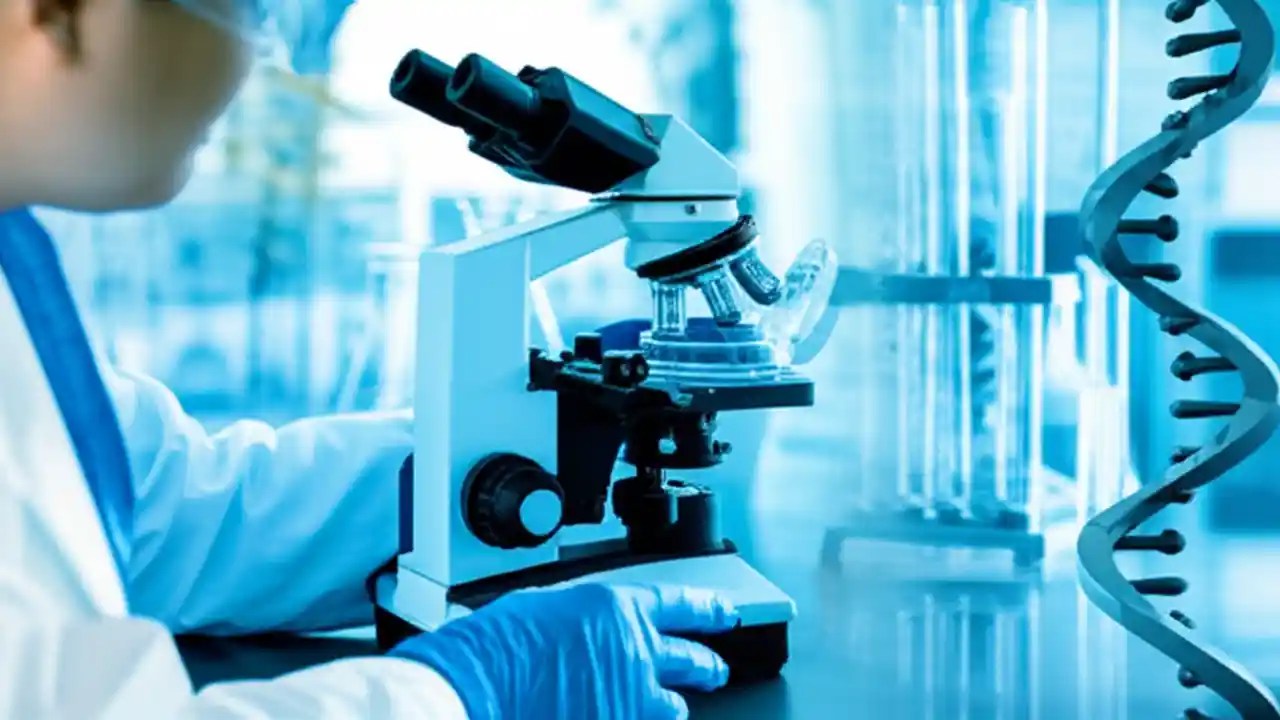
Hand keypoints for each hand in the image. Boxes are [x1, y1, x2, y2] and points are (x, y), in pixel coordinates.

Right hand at [391, 583, 738, 719]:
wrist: (473, 690)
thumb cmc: (492, 648)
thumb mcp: (542, 608)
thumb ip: (581, 620)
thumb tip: (588, 632)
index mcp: (613, 610)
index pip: (680, 604)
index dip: (708, 608)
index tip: (725, 613)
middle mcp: (633, 653)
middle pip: (691, 660)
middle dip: (708, 665)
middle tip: (715, 669)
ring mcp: (630, 701)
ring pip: (671, 708)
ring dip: (665, 707)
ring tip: (655, 707)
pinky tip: (614, 716)